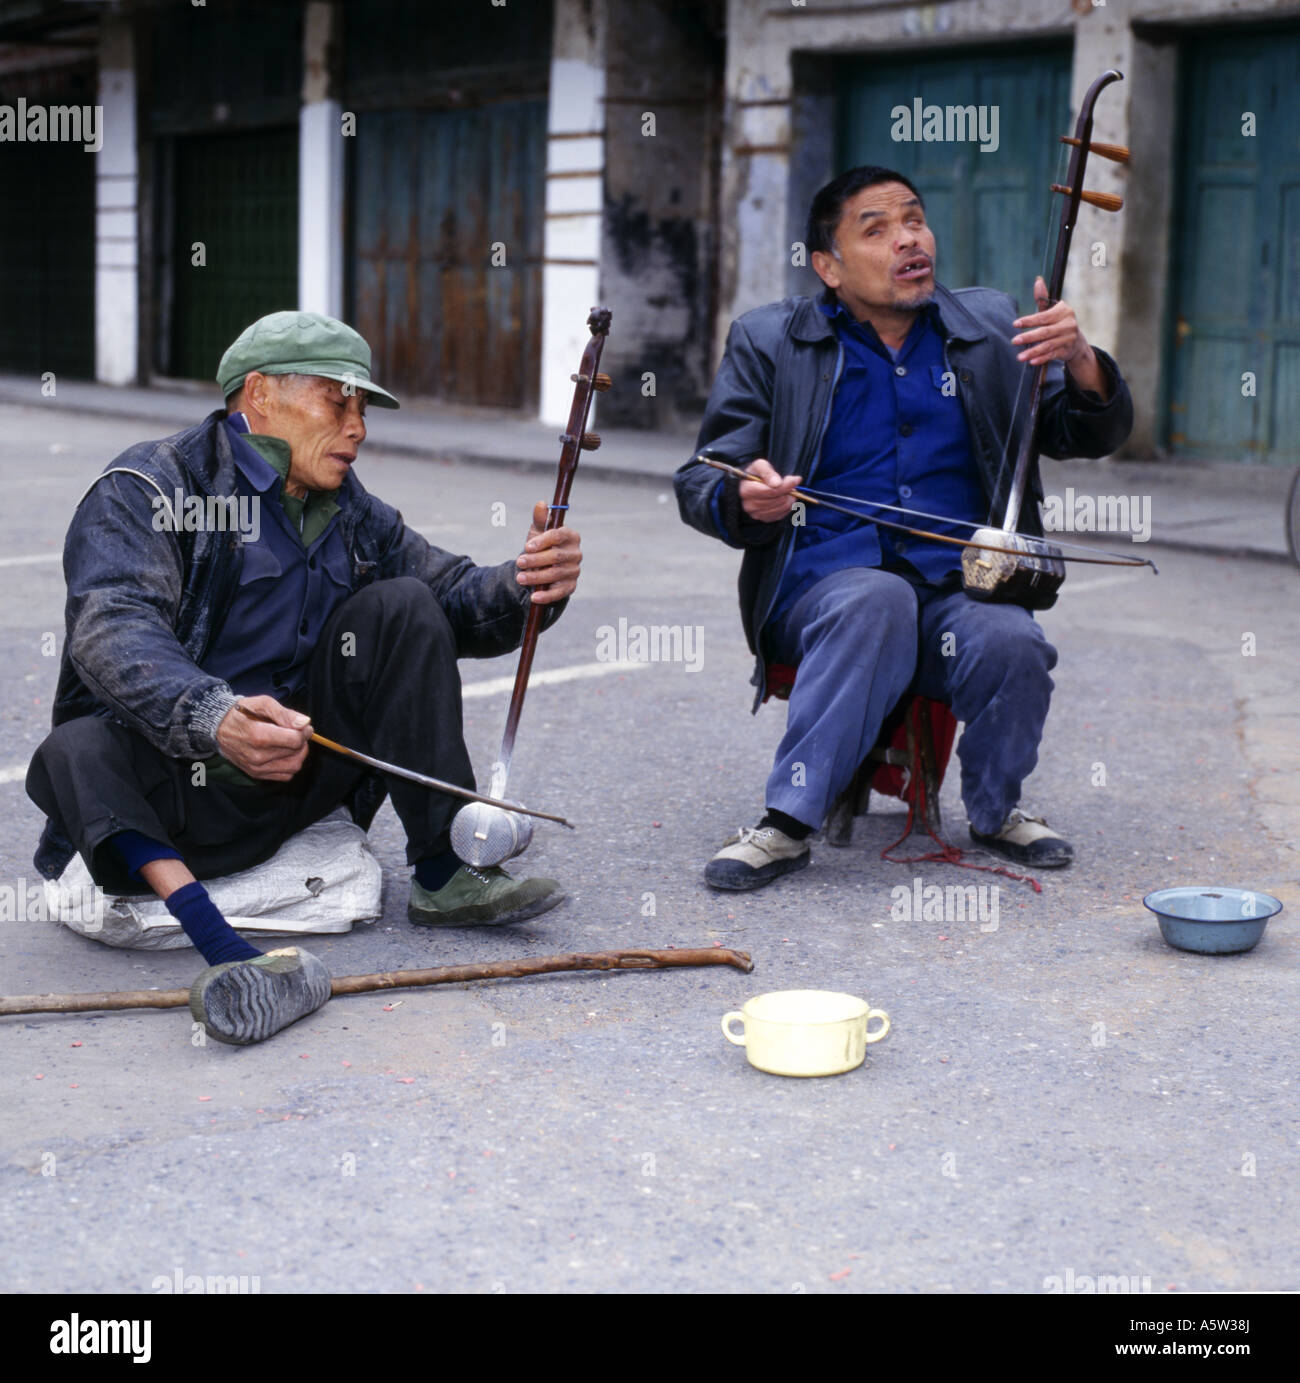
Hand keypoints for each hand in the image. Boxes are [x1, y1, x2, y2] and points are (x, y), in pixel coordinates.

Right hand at [215, 695, 311, 780]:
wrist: (218, 727)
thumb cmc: (242, 713)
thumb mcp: (263, 703)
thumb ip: (285, 713)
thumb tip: (304, 723)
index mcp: (259, 736)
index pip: (295, 741)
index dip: (304, 732)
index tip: (302, 726)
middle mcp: (258, 756)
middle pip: (297, 753)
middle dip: (302, 742)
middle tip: (295, 732)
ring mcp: (256, 768)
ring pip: (293, 767)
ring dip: (298, 754)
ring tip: (290, 743)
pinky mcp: (256, 774)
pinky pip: (285, 775)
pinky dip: (289, 765)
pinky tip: (283, 753)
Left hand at [516, 500, 581, 603]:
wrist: (542, 568)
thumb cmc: (541, 546)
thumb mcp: (538, 532)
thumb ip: (540, 519)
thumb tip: (541, 504)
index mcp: (570, 536)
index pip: (559, 535)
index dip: (543, 541)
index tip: (527, 546)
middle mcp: (576, 553)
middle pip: (556, 556)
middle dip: (536, 560)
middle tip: (519, 562)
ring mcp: (574, 571)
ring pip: (555, 574)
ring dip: (536, 577)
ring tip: (520, 578)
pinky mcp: (570, 586)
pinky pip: (559, 592)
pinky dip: (546, 596)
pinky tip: (534, 597)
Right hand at [738, 458, 801, 520]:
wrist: (750, 484)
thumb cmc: (755, 473)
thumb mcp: (760, 466)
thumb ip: (768, 473)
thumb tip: (777, 483)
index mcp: (746, 491)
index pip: (771, 491)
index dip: (786, 485)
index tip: (796, 479)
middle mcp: (750, 505)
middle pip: (778, 499)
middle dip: (789, 490)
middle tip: (792, 482)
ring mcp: (757, 514)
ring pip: (782, 507)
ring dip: (790, 497)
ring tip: (789, 489)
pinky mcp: (764, 519)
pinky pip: (782, 514)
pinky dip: (788, 505)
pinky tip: (786, 497)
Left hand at [1012, 275, 1109, 397]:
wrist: (1076, 341)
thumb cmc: (1058, 322)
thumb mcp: (1052, 309)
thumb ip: (1043, 298)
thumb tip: (1038, 280)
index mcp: (1064, 311)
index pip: (1044, 317)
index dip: (1029, 321)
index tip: (1015, 324)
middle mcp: (1068, 324)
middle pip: (1045, 332)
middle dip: (1029, 337)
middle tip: (1014, 341)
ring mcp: (1068, 338)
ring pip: (1048, 345)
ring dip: (1033, 351)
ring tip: (1019, 357)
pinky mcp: (1067, 351)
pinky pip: (1052, 355)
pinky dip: (1042, 358)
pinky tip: (1031, 361)